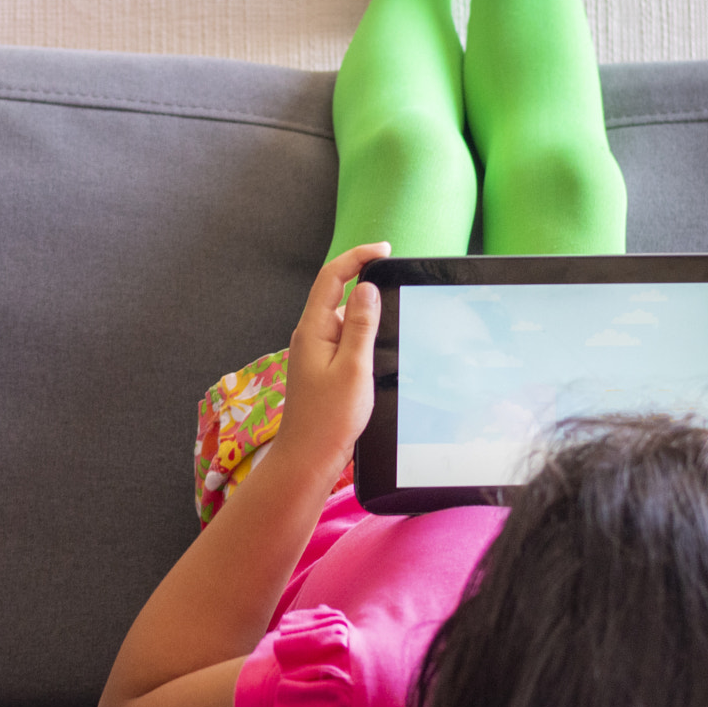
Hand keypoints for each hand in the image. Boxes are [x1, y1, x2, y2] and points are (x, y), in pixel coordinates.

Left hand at [277, 243, 389, 476]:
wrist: (308, 457)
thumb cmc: (329, 419)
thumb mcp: (353, 367)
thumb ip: (360, 326)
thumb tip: (366, 288)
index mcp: (313, 329)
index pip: (332, 276)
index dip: (357, 256)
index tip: (384, 250)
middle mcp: (311, 336)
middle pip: (338, 294)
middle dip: (367, 285)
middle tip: (399, 288)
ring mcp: (316, 352)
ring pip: (344, 320)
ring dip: (368, 316)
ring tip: (395, 326)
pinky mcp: (324, 368)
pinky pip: (345, 341)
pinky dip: (364, 337)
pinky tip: (381, 353)